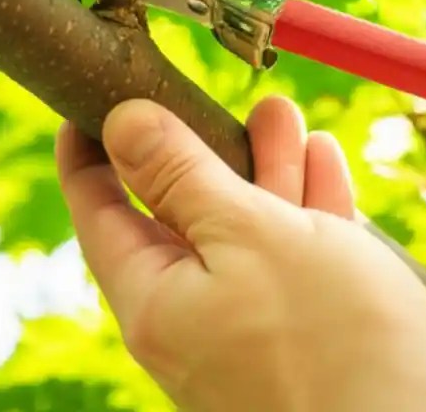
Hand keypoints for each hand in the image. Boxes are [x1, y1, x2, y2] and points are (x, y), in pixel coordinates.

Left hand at [55, 96, 425, 411]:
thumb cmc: (333, 339)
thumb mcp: (246, 234)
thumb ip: (181, 176)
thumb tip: (119, 124)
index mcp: (156, 302)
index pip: (98, 212)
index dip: (92, 147)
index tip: (95, 90)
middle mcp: (196, 320)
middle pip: (181, 213)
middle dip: (201, 143)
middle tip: (208, 86)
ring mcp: (254, 330)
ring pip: (247, 230)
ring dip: (265, 166)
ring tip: (281, 110)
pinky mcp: (310, 335)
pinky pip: (296, 259)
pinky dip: (307, 206)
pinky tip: (322, 161)